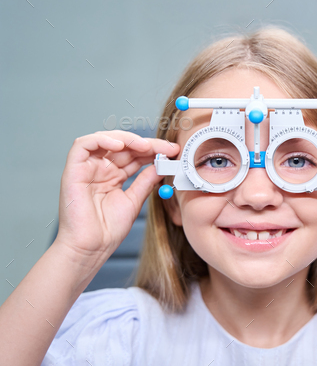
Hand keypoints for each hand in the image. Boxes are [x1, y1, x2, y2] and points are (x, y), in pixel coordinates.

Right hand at [55, 130, 179, 262]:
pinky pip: (82, 144)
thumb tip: (161, 165)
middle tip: (166, 147)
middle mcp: (99, 169)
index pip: (134, 155)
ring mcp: (86, 169)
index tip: (173, 151)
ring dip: (126, 139)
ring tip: (145, 146)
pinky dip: (102, 140)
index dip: (153, 150)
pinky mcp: (73, 170)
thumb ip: (145, 181)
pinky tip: (120, 146)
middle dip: (146, 143)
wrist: (91, 248)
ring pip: (104, 140)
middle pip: (123, 145)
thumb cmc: (108, 230)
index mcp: (113, 176)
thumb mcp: (134, 200)